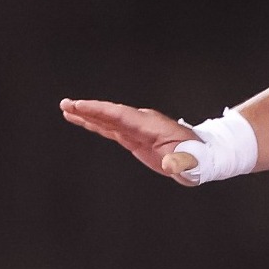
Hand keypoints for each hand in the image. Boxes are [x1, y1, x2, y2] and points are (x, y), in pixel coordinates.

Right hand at [60, 97, 200, 184]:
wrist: (202, 156)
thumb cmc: (198, 159)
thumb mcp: (193, 163)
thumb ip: (182, 162)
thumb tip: (172, 164)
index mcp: (152, 126)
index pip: (121, 116)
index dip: (100, 111)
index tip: (81, 106)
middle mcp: (141, 122)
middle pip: (110, 113)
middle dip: (88, 108)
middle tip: (67, 104)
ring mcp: (135, 128)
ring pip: (106, 119)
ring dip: (86, 113)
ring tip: (66, 108)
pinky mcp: (131, 136)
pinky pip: (108, 127)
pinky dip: (93, 123)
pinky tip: (79, 119)